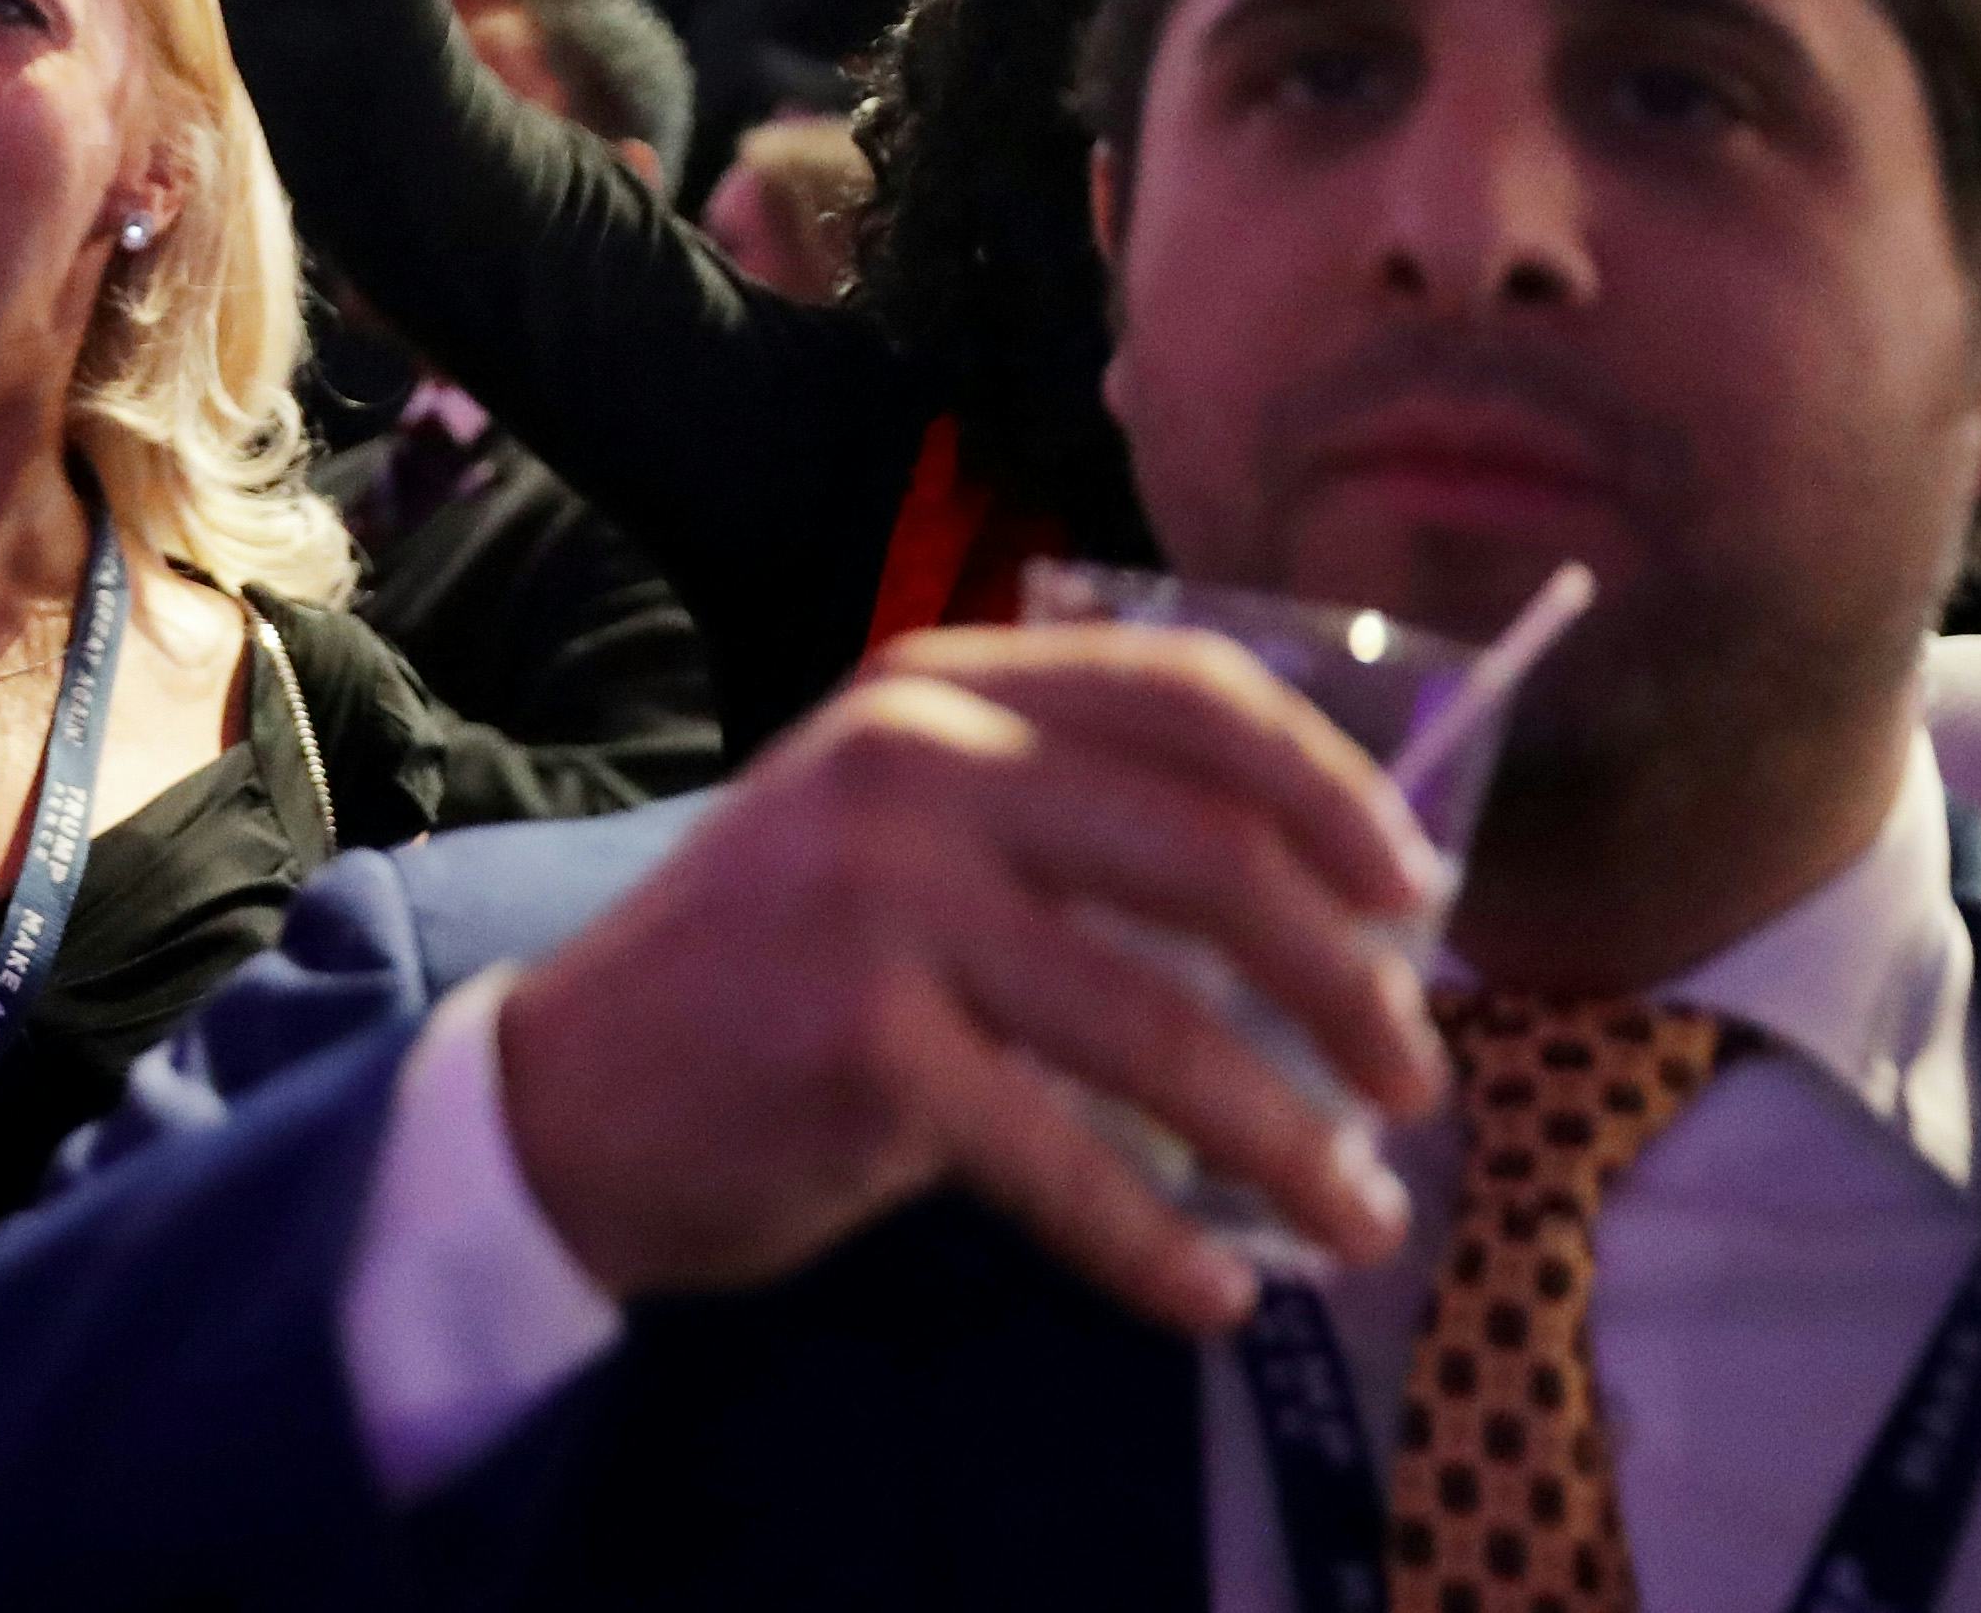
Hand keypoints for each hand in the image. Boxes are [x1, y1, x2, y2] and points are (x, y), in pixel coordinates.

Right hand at [492, 626, 1446, 1333]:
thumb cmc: (764, 970)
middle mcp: (909, 765)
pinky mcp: (862, 1049)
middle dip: (1345, 985)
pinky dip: (1158, 1242)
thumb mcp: (896, 833)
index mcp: (934, 687)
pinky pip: (1068, 1158)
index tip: (1416, 892)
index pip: (1182, 692)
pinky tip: (1209, 1293)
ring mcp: (879, 903)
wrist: (565, 1094)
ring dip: (1288, 1142)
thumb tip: (1317, 902)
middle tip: (1412, 1083)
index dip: (1329, 787)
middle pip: (1209, 857)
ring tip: (1357, 1220)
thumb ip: (1057, 821)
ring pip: (1163, 1026)